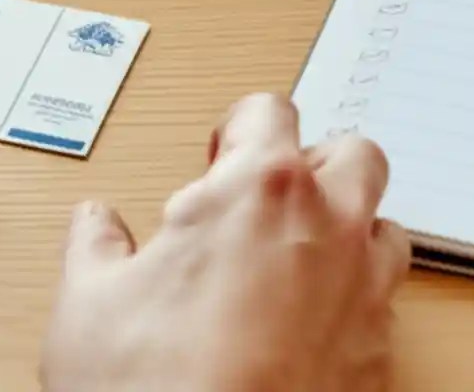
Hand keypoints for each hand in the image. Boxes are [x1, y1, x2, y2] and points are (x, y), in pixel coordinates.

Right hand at [41, 94, 410, 391]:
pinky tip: (307, 322)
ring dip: (346, 227)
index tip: (218, 155)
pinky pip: (384, 300)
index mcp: (258, 189)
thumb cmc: (157, 387)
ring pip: (382, 224)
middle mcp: (327, 226)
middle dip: (314, 163)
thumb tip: (95, 224)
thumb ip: (94, 244)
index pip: (268, 110)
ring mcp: (364, 289)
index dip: (239, 127)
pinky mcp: (380, 352)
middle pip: (353, 153)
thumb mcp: (89, 303)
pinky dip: (353, 297)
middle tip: (264, 197)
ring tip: (292, 257)